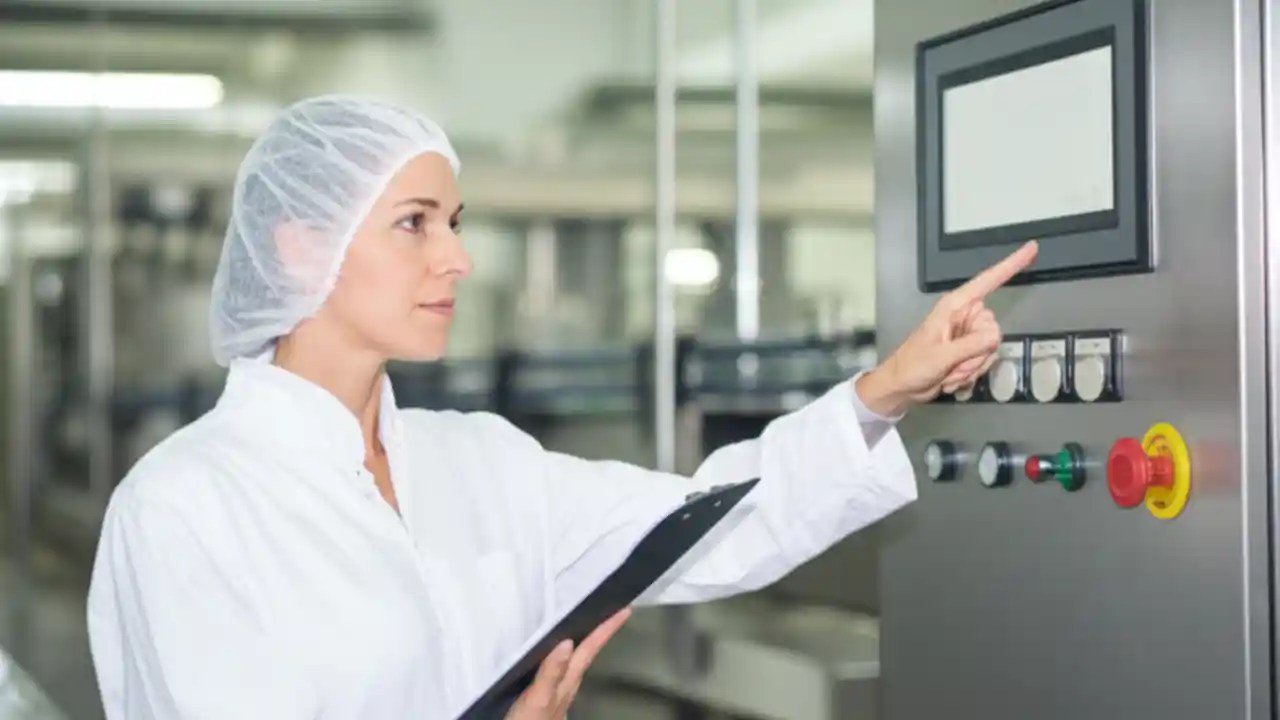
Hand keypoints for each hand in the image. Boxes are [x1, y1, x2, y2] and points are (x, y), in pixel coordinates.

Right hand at [504, 608, 631, 719]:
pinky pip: (559, 670)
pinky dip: (561, 657)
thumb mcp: (538, 697)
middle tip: (609, 611)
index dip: (607, 628)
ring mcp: (558, 692)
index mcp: (568, 680)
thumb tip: (568, 642)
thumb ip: (552, 672)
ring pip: (574, 662)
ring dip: (582, 643)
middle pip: (587, 653)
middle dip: (598, 631)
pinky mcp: (546, 697)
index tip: (624, 610)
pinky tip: (555, 655)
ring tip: (587, 624)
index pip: (591, 649)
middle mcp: (567, 684)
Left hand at [856, 241, 1038, 414]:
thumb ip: (969, 345)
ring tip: (948, 370)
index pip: (987, 281)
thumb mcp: (940, 356)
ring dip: (972, 365)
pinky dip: (971, 372)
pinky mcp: (969, 350)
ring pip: (991, 347)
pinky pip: (986, 359)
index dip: (1010, 265)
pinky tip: (951, 375)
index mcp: (953, 307)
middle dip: (977, 351)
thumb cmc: (912, 366)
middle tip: (953, 362)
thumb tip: (994, 335)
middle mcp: (963, 316)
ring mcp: (967, 334)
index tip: (1031, 248)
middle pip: (993, 327)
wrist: (902, 386)